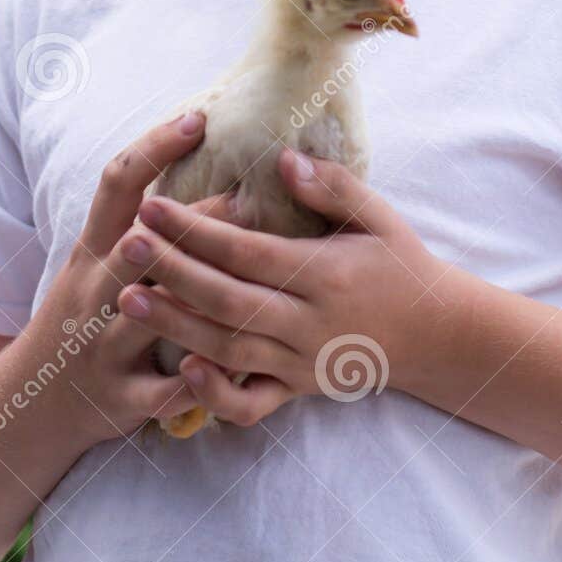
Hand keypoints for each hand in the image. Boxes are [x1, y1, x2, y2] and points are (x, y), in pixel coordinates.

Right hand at [32, 109, 239, 446]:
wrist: (29, 404)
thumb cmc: (84, 320)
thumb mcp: (94, 268)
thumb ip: (143, 229)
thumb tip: (215, 183)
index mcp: (92, 251)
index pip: (117, 185)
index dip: (155, 148)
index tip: (198, 119)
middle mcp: (93, 292)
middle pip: (134, 248)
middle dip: (184, 226)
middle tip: (246, 200)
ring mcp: (103, 346)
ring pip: (148, 316)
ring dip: (190, 297)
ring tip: (242, 279)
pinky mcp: (120, 398)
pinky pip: (165, 389)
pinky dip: (199, 380)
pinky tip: (240, 367)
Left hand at [115, 147, 449, 427]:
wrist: (435, 337)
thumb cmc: (400, 266)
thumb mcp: (379, 217)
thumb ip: (332, 187)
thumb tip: (282, 158)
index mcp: (326, 274)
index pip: (249, 252)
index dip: (198, 231)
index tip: (153, 205)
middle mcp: (309, 322)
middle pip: (229, 300)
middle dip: (172, 273)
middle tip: (126, 246)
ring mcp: (301, 362)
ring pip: (229, 349)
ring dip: (175, 326)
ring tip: (126, 299)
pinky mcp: (297, 390)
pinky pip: (251, 403)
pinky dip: (215, 394)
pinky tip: (181, 369)